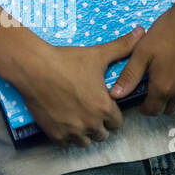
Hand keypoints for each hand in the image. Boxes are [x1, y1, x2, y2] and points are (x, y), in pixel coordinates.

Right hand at [8, 27, 145, 149]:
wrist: (32, 66)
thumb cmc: (65, 60)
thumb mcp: (96, 54)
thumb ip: (122, 47)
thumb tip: (142, 32)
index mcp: (104, 107)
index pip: (117, 123)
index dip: (111, 113)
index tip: (102, 104)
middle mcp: (90, 123)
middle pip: (103, 134)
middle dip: (99, 124)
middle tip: (89, 110)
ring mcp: (72, 130)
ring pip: (86, 142)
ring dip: (84, 133)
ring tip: (78, 117)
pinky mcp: (55, 133)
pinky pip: (67, 143)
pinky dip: (67, 135)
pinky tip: (64, 121)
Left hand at [108, 0, 174, 115]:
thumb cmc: (168, 31)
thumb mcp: (142, 51)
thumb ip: (129, 76)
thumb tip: (116, 96)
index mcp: (163, 88)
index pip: (152, 110)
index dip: (145, 107)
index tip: (142, 99)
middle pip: (170, 109)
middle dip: (161, 102)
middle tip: (156, 86)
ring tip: (173, 78)